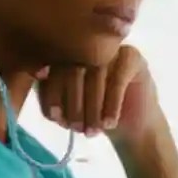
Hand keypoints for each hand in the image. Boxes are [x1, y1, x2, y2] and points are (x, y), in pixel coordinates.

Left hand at [36, 45, 161, 144]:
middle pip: (72, 67)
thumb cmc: (94, 117)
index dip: (51, 93)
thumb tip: (45, 95)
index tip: (55, 118)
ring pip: (95, 72)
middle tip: (76, 128)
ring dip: (92, 106)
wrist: (132, 128)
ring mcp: (110, 48)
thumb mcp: (67, 110)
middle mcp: (86, 45)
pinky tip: (109, 124)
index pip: (51, 68)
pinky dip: (111, 104)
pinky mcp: (132, 57)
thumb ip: (52, 98)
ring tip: (92, 131)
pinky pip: (118, 77)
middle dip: (72, 102)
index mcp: (64, 54)